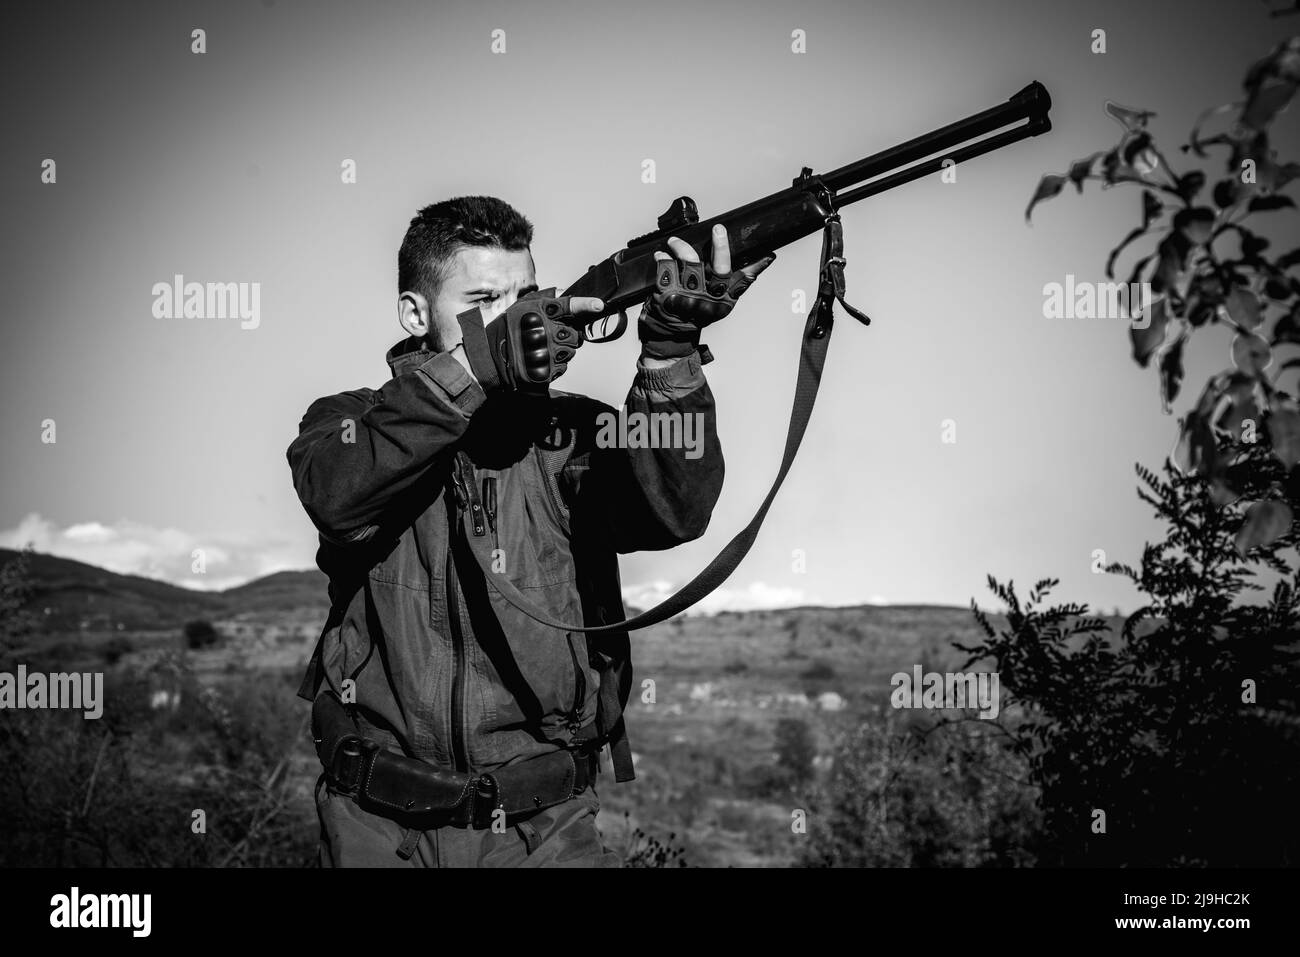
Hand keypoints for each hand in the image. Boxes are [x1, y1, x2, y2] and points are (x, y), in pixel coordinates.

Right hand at [456, 289, 603, 395]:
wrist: (489, 359)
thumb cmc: (506, 331)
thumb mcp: (521, 307)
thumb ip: (545, 300)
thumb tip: (566, 293)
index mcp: (540, 311)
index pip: (569, 305)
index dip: (586, 304)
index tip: (599, 305)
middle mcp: (545, 330)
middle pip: (576, 334)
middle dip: (570, 336)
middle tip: (552, 337)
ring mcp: (546, 351)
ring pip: (571, 351)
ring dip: (562, 351)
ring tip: (542, 349)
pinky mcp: (546, 370)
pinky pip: (562, 367)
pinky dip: (555, 364)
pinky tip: (540, 360)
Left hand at [638, 224, 775, 359]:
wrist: (672, 335)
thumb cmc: (699, 312)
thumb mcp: (724, 300)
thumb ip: (742, 280)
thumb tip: (768, 258)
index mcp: (725, 298)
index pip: (744, 280)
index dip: (756, 267)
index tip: (764, 253)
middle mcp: (710, 299)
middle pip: (720, 269)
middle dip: (721, 247)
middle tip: (718, 229)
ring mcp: (689, 298)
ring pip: (690, 264)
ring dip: (682, 247)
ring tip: (674, 241)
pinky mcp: (669, 297)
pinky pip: (666, 271)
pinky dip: (662, 260)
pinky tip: (660, 255)